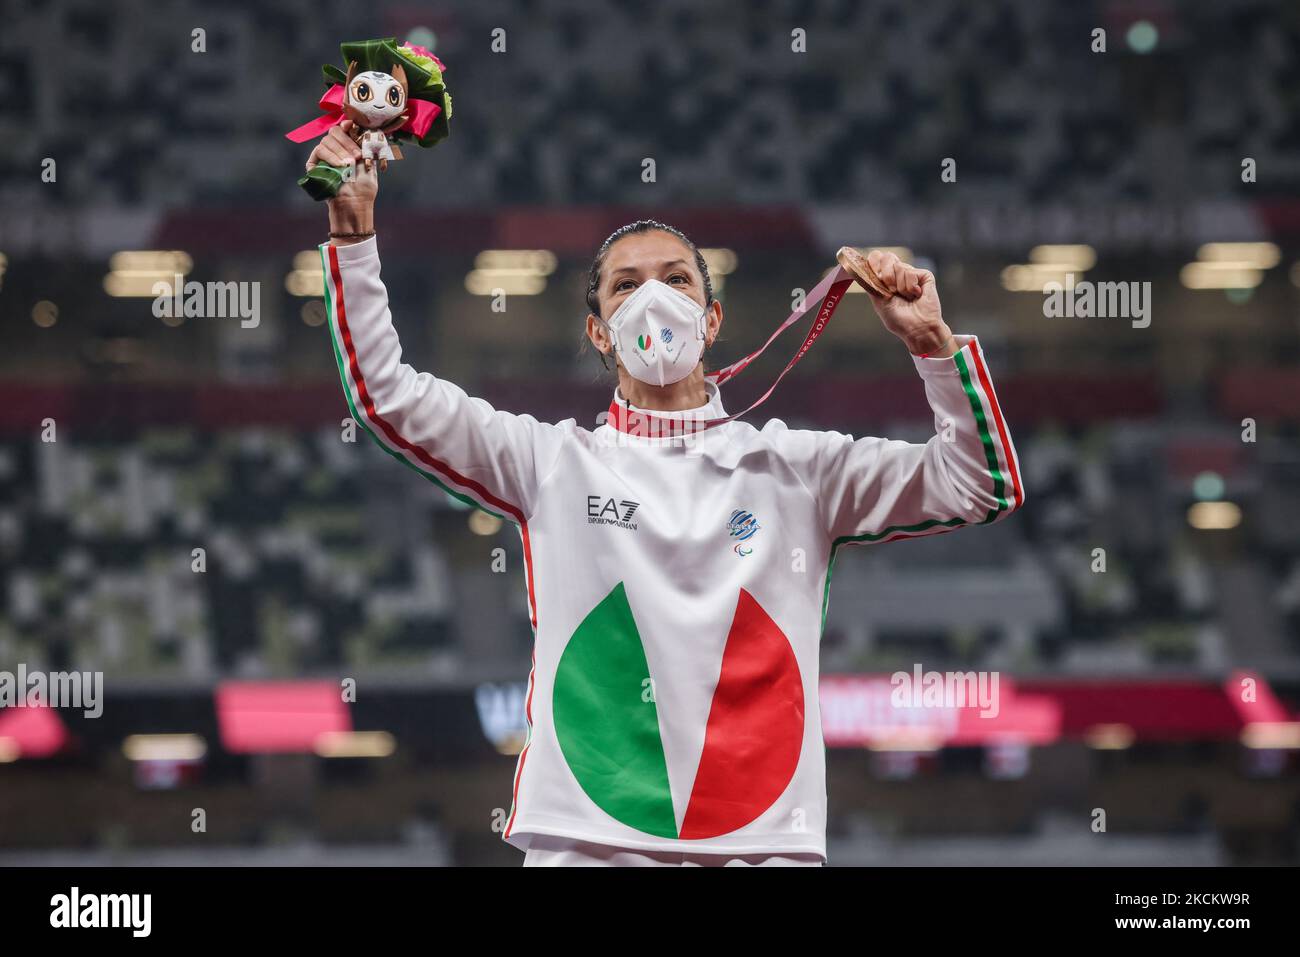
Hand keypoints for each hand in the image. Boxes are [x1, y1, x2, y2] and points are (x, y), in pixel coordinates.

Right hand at [305, 120, 377, 238]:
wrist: (354, 204)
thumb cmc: (364, 187)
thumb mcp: (369, 163)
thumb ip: (365, 146)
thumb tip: (362, 127)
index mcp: (349, 145)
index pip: (345, 128)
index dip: (348, 124)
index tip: (353, 124)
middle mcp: (336, 148)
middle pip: (335, 131)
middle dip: (347, 142)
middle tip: (356, 157)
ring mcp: (324, 155)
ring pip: (327, 140)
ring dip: (340, 151)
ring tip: (349, 165)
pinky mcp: (314, 163)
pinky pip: (319, 151)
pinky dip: (330, 156)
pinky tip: (339, 165)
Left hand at [862, 249, 954, 356]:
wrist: (917, 329)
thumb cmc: (899, 319)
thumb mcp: (878, 301)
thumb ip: (870, 283)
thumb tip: (858, 270)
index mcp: (886, 278)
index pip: (877, 257)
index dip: (874, 262)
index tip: (875, 275)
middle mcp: (899, 273)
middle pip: (887, 256)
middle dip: (887, 275)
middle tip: (892, 292)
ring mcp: (912, 273)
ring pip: (899, 266)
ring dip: (900, 287)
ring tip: (907, 298)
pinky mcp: (925, 275)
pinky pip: (911, 272)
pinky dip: (911, 288)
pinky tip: (916, 296)